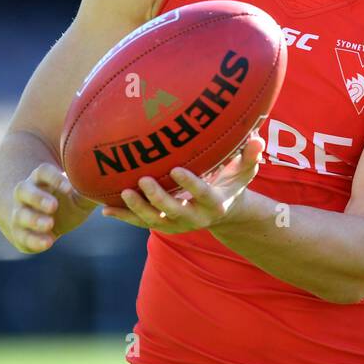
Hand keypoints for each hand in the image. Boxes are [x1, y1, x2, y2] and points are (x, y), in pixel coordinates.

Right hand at [10, 162, 96, 252]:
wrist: (44, 224)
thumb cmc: (66, 204)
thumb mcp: (79, 198)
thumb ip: (91, 192)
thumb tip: (113, 184)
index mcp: (41, 180)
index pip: (43, 172)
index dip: (54, 178)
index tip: (69, 187)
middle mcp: (26, 194)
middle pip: (24, 190)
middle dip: (38, 197)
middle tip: (53, 206)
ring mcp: (19, 213)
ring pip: (20, 214)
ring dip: (34, 219)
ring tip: (49, 225)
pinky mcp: (19, 232)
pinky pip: (22, 235)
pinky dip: (34, 240)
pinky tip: (48, 242)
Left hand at [102, 134, 264, 233]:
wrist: (224, 213)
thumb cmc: (232, 184)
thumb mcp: (245, 172)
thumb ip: (251, 155)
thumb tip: (257, 137)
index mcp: (214, 202)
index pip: (202, 193)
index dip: (190, 184)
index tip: (177, 169)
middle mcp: (194, 217)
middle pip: (175, 211)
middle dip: (159, 198)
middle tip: (144, 180)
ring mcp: (176, 224)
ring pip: (155, 220)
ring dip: (138, 209)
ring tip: (124, 193)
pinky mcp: (162, 225)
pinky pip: (140, 223)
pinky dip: (123, 217)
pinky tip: (105, 210)